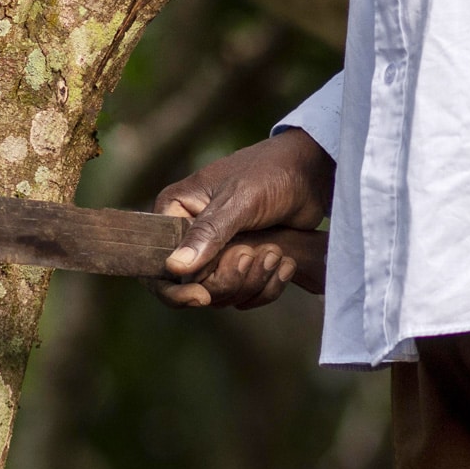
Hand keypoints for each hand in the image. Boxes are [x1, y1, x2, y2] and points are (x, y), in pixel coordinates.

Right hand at [154, 129, 334, 277]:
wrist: (313, 172)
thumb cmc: (272, 173)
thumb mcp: (239, 200)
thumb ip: (207, 233)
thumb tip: (174, 268)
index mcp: (174, 212)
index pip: (157, 266)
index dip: (174, 290)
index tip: (202, 296)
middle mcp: (189, 235)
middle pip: (191, 287)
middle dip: (227, 281)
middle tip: (253, 255)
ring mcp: (216, 252)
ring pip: (221, 294)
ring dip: (253, 282)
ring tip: (275, 252)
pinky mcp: (241, 263)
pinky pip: (245, 295)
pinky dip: (268, 286)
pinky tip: (284, 262)